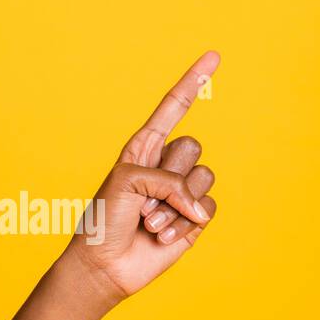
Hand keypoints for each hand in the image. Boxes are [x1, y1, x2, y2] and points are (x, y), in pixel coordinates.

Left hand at [63, 51, 220, 303]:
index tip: (214, 56)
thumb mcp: (127, 181)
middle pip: (192, 147)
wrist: (105, 263)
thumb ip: (169, 181)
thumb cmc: (106, 218)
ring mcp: (181, 191)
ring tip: (147, 218)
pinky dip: (183, 224)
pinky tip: (160, 235)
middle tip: (140, 198)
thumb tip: (199, 207)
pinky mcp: (193, 218)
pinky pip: (207, 209)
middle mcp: (165, 164)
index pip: (173, 107)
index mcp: (143, 146)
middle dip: (168, 175)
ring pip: (204, 179)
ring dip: (173, 204)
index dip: (193, 81)